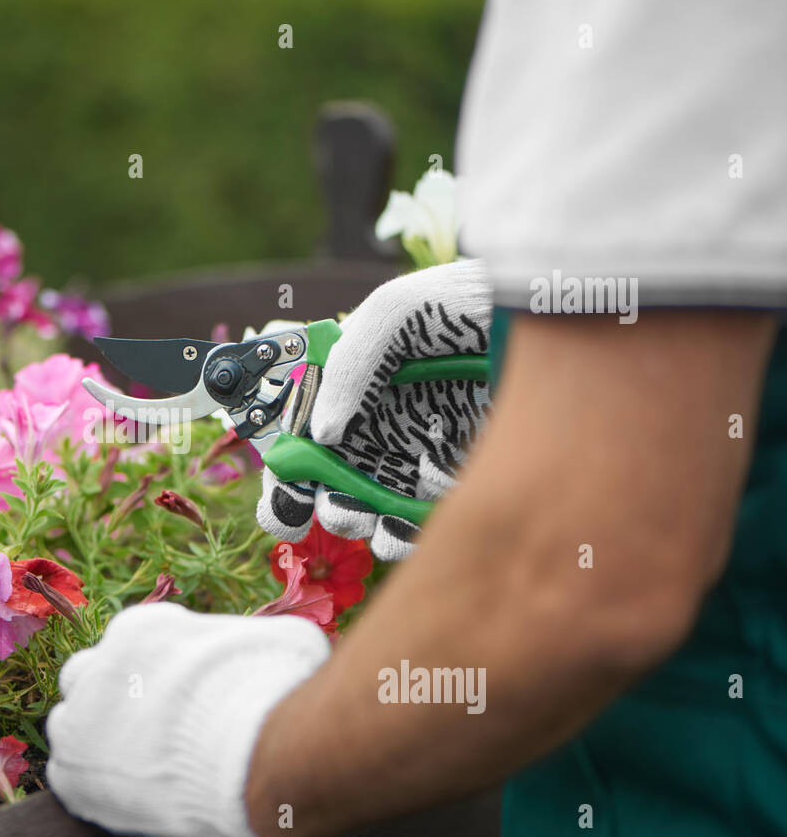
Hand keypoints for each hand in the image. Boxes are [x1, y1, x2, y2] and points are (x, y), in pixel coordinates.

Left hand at [45, 602, 329, 836]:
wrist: (262, 759)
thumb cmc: (281, 695)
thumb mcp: (281, 640)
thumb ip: (253, 641)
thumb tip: (268, 649)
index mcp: (142, 629)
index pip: (131, 641)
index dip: (156, 669)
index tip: (178, 694)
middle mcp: (100, 666)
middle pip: (87, 675)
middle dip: (112, 696)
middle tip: (151, 726)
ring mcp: (82, 721)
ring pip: (69, 723)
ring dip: (95, 738)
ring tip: (138, 763)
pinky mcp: (76, 777)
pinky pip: (66, 775)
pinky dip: (91, 783)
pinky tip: (126, 792)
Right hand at [257, 258, 492, 558]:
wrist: (553, 317)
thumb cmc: (467, 302)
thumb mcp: (397, 313)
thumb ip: (347, 366)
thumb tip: (320, 433)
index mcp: (351, 391)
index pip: (301, 439)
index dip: (283, 471)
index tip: (286, 490)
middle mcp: (377, 429)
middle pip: (326, 486)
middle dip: (320, 504)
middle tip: (334, 503)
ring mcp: (417, 460)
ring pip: (368, 515)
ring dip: (359, 523)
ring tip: (369, 515)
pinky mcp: (457, 485)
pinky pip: (418, 526)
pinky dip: (402, 533)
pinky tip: (407, 521)